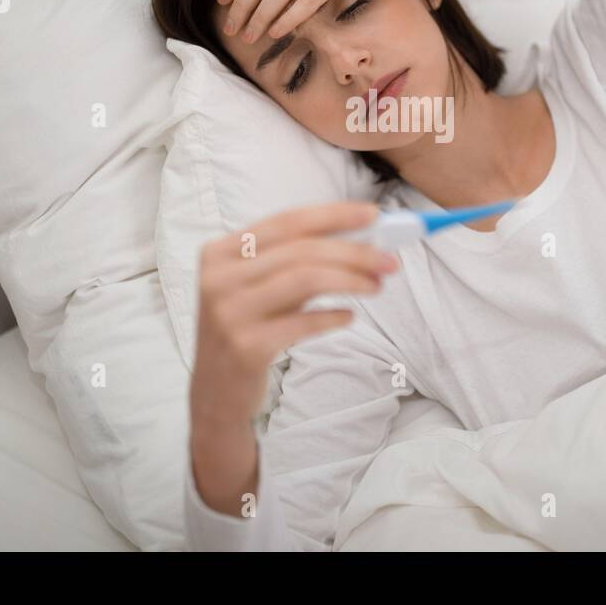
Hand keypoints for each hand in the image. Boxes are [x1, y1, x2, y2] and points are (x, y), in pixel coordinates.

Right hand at [189, 200, 398, 428]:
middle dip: (354, 252)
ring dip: (350, 279)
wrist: (215, 390)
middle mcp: (219, 278)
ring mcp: (230, 313)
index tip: (373, 215)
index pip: (287, 222)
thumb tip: (361, 240)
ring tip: (376, 285)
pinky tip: (349, 317)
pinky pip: (304, 322)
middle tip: (390, 260)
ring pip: (305, 279)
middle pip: (302, 250)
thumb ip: (296, 261)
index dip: (334, 214)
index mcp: (220, 251)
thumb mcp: (258, 287)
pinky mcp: (246, 346)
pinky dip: (333, 316)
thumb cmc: (247, 327)